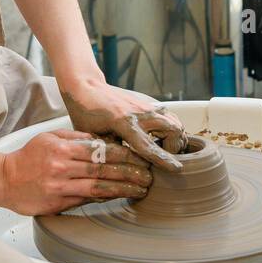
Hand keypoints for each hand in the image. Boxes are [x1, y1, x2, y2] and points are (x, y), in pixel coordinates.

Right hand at [0, 130, 152, 215]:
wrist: (5, 179)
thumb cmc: (29, 157)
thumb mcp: (50, 138)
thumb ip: (76, 138)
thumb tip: (102, 141)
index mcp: (62, 148)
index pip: (100, 150)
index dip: (123, 155)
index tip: (140, 158)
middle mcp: (62, 167)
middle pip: (103, 170)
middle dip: (129, 172)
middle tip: (148, 175)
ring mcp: (60, 186)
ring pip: (98, 188)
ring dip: (122, 188)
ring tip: (140, 189)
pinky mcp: (57, 202)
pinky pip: (86, 200)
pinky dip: (105, 198)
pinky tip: (120, 196)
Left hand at [61, 82, 186, 171]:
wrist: (86, 87)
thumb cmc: (86, 115)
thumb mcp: (93, 139)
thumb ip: (111, 154)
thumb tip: (124, 174)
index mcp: (123, 123)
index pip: (148, 145)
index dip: (163, 159)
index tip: (176, 169)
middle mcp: (139, 113)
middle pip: (172, 130)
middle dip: (174, 147)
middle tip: (164, 157)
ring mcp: (146, 105)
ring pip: (174, 121)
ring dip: (175, 137)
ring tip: (165, 148)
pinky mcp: (149, 102)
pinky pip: (170, 116)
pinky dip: (172, 128)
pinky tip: (161, 137)